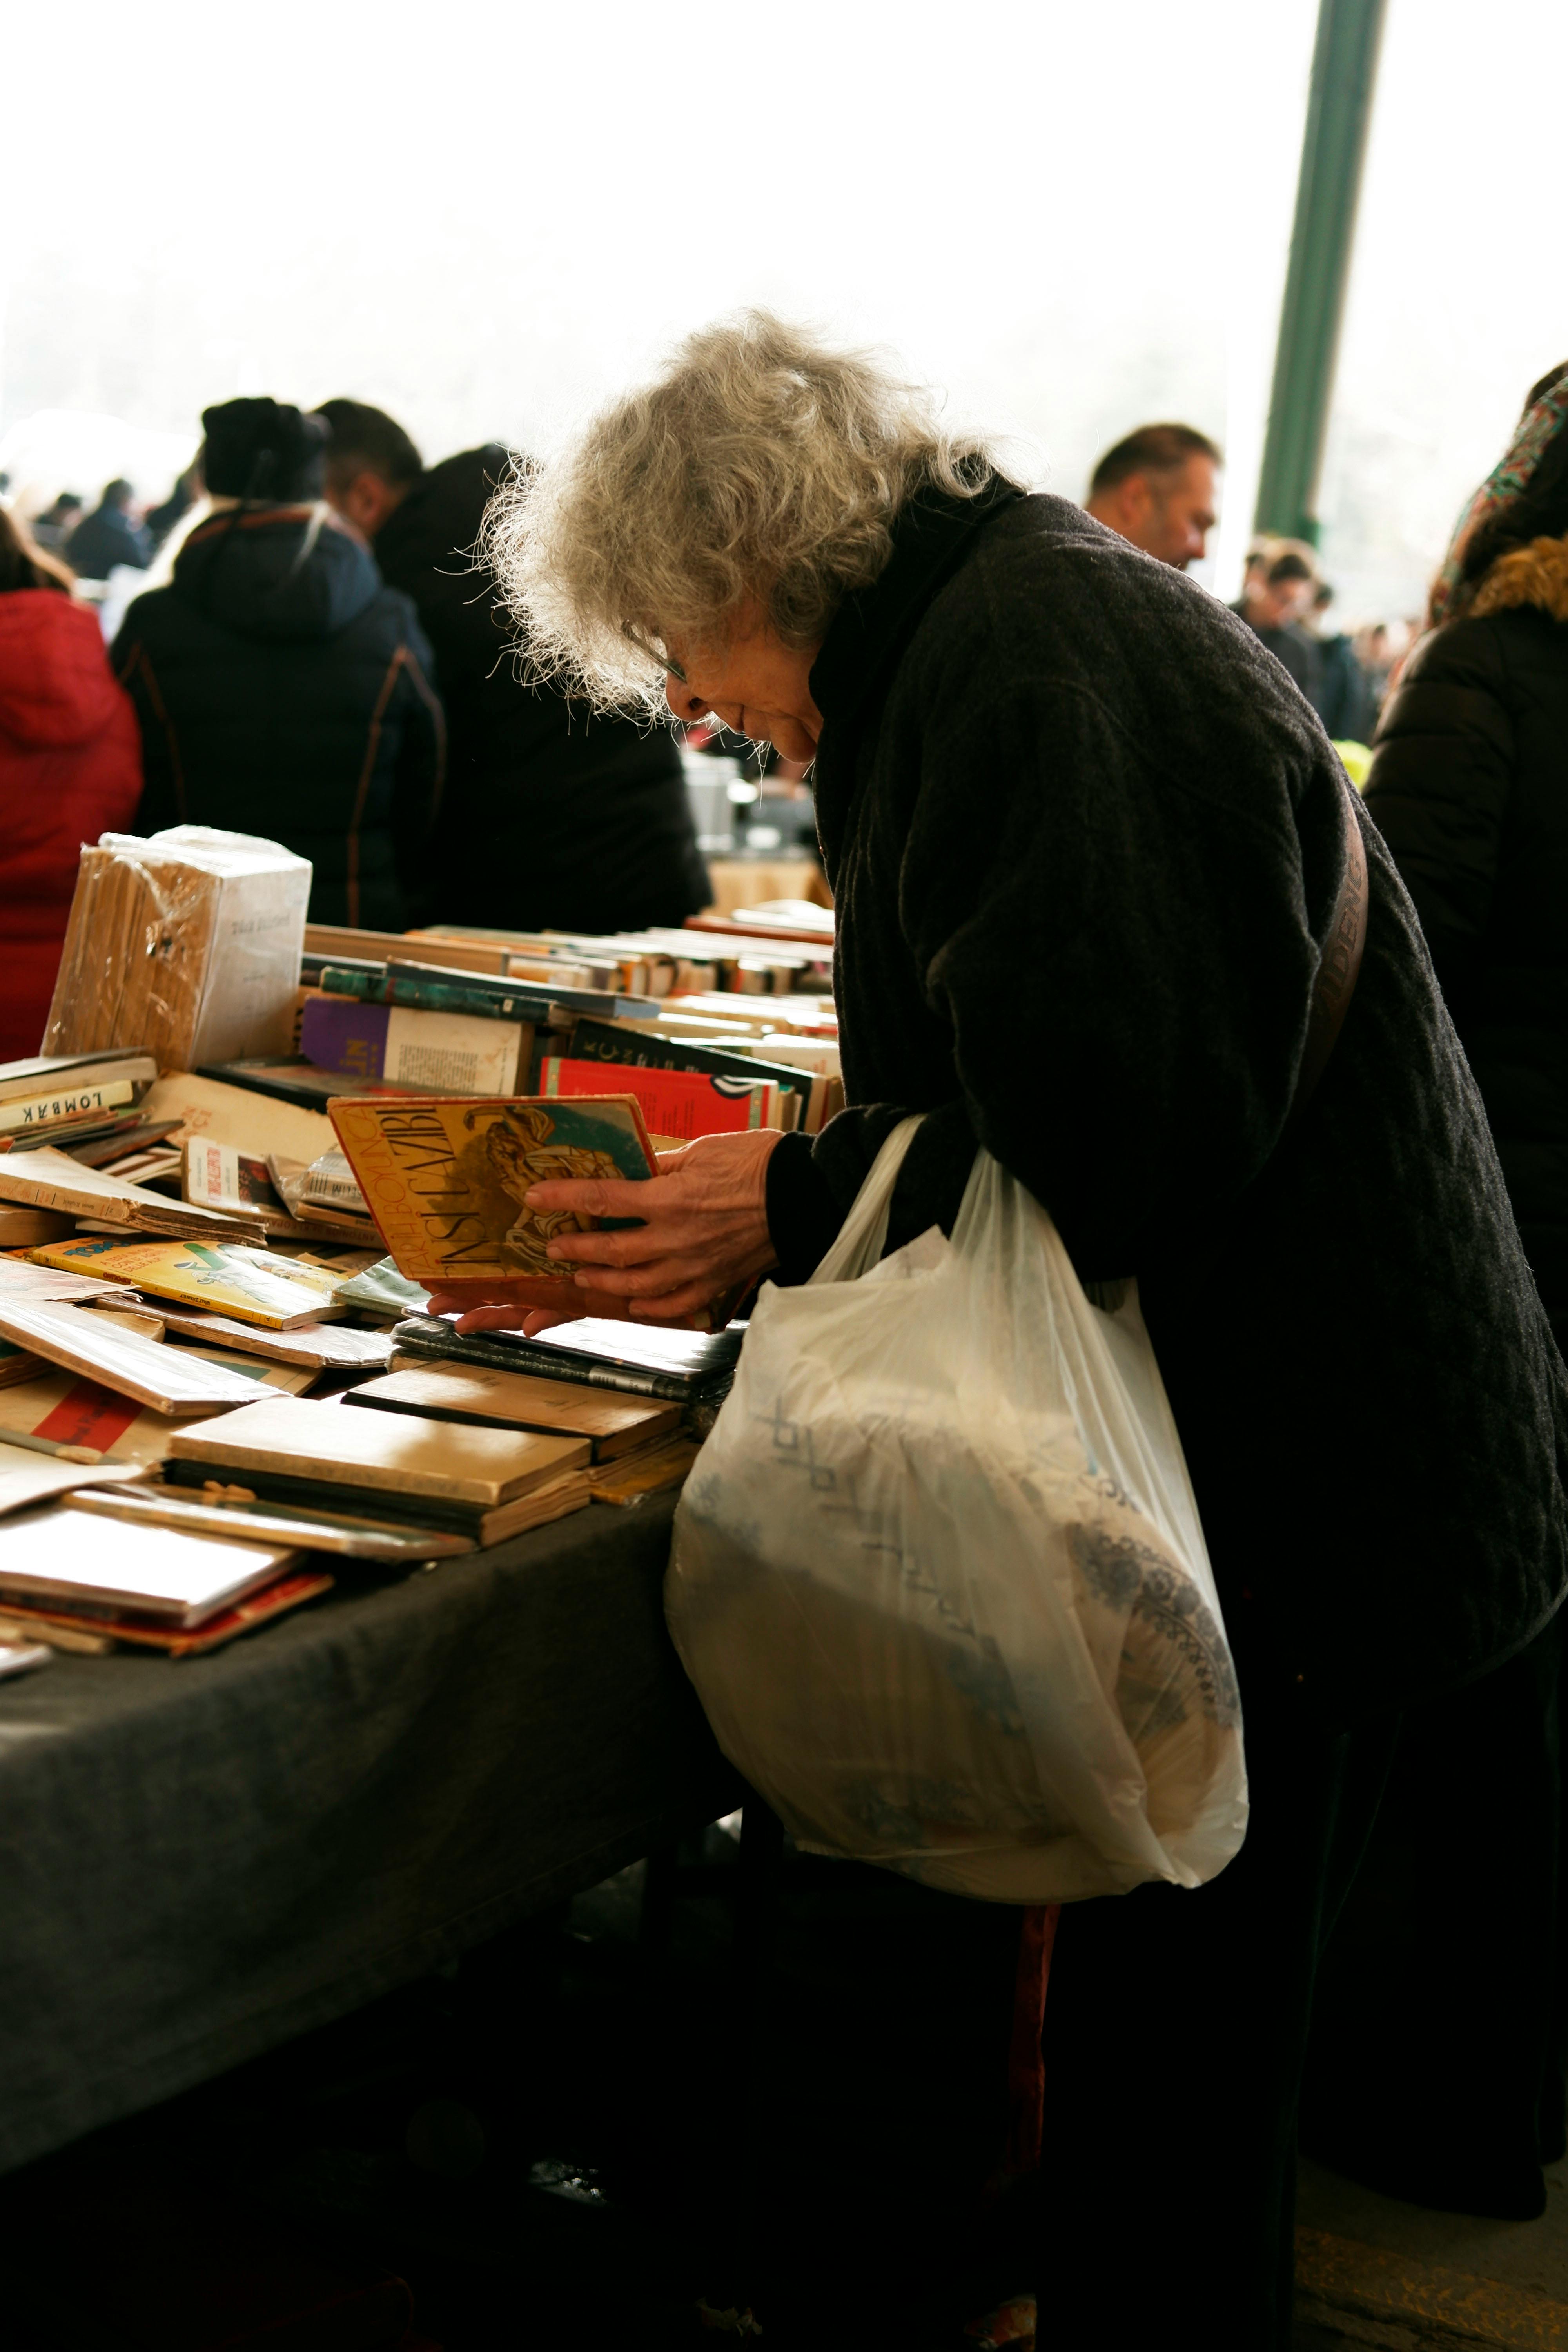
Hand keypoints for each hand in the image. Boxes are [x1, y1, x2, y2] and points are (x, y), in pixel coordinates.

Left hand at [424, 1129, 785, 1333]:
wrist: (802, 1196)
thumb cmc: (757, 1164)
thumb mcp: (702, 1151)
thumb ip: (662, 1165)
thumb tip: (632, 1169)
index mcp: (669, 1198)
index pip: (602, 1198)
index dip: (562, 1197)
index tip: (533, 1196)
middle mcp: (675, 1239)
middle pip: (610, 1249)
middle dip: (574, 1247)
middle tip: (553, 1246)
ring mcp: (693, 1267)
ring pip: (633, 1285)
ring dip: (601, 1280)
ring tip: (582, 1274)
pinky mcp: (713, 1283)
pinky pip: (672, 1304)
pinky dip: (648, 1306)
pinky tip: (632, 1303)